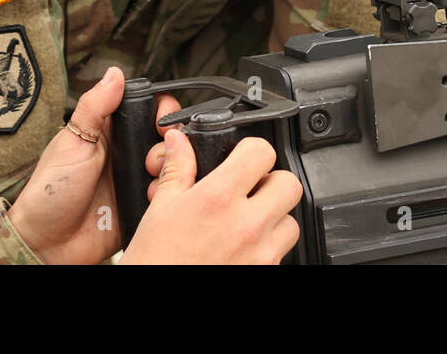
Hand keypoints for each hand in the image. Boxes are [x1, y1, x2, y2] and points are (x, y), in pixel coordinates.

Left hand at [5, 67, 171, 264]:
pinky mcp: (142, 205)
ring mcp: (135, 180)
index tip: (161, 119)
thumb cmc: (50, 193)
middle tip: (153, 154)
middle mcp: (126, 154)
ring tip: (149, 175)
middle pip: (166, 136)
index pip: (146, 110)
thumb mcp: (71, 143)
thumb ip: (95, 108)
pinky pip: (168, 194)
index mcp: (109, 133)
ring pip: (173, 164)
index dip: (160, 110)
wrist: (47, 244)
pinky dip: (167, 192)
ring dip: (170, 166)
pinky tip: (150, 194)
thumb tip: (115, 74)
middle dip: (170, 141)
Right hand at [119, 131, 301, 264]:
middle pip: (289, 183)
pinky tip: (242, 247)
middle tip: (250, 189)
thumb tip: (178, 142)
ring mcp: (260, 254)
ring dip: (274, 218)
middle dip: (271, 182)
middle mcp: (246, 224)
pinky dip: (267, 247)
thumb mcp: (160, 209)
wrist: (157, 304)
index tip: (241, 156)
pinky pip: (282, 253)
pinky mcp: (265, 274)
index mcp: (219, 198)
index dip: (251, 150)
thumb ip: (176, 170)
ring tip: (246, 222)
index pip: (261, 152)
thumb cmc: (155, 262)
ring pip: (291, 222)